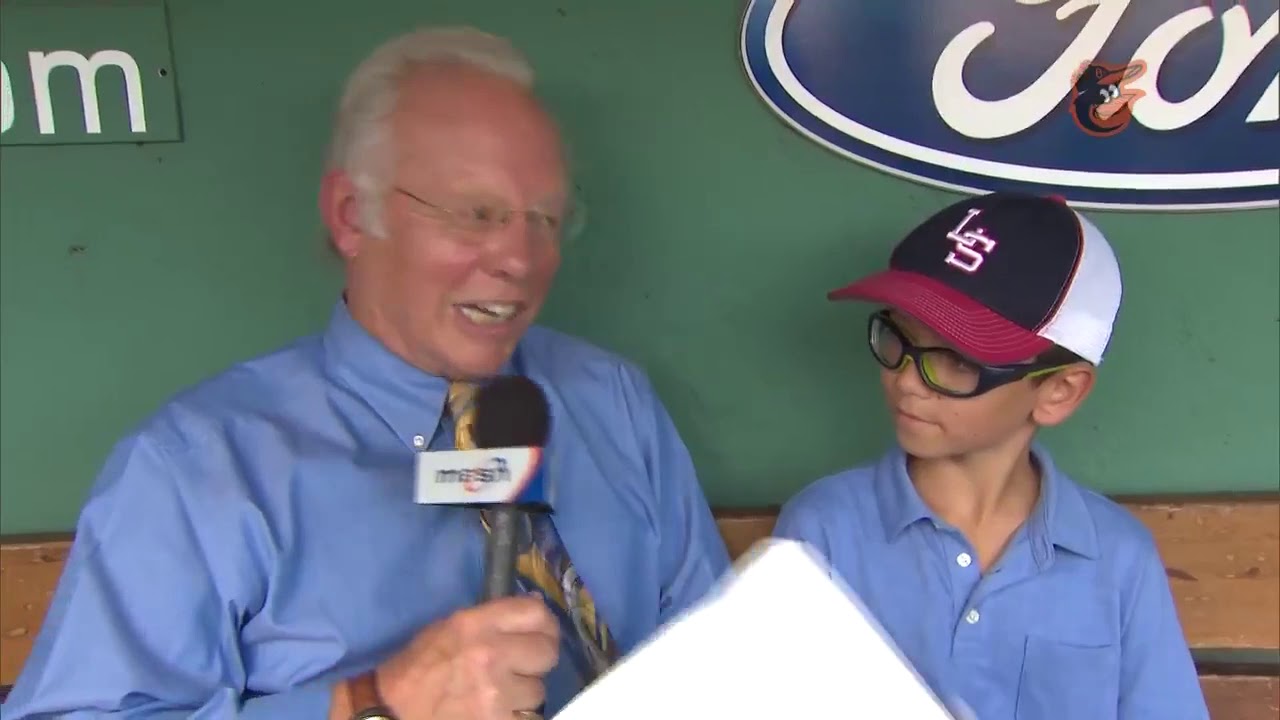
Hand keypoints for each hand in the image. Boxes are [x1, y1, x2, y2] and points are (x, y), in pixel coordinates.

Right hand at [377, 595, 559, 719]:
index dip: (545, 624)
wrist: (391, 711)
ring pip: (538, 690)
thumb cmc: (419, 668)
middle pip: (547, 652)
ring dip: (522, 694)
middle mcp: (489, 654)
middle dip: (536, 661)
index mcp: (475, 624)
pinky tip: (497, 712)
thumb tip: (537, 605)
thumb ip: (494, 618)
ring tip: (497, 695)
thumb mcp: (450, 628)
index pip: (535, 613)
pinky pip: (529, 718)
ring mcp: (495, 693)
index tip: (541, 633)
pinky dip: (517, 717)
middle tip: (519, 668)